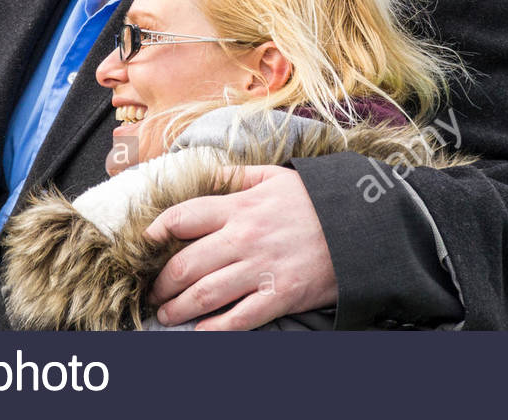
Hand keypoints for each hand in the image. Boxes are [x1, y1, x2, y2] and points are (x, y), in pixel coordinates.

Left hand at [146, 165, 337, 329]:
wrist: (360, 226)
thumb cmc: (315, 200)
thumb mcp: (275, 177)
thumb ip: (237, 177)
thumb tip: (209, 175)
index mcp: (239, 206)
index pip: (183, 217)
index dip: (158, 231)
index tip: (148, 243)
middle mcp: (243, 238)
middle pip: (186, 263)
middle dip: (162, 282)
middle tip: (154, 291)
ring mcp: (260, 269)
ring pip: (204, 294)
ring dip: (177, 309)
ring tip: (166, 315)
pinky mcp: (278, 296)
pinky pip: (238, 318)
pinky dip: (213, 329)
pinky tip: (199, 331)